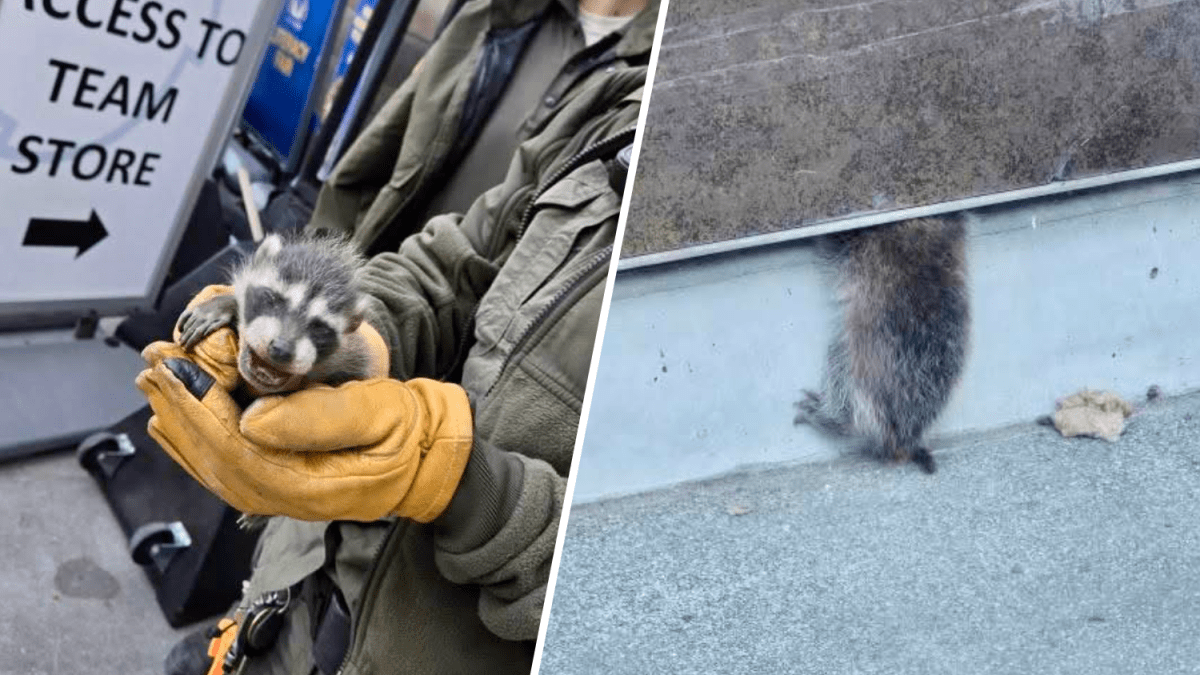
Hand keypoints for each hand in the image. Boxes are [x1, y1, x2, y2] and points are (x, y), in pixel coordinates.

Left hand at [136, 354, 473, 521]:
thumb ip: (318, 418)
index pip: (233, 445)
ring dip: (180, 422)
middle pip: (212, 455)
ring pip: (212, 463)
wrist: (433, 460)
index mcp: (306, 484)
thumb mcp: (377, 414)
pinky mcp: (279, 482)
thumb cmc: (411, 433)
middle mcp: (284, 497)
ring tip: (155, 384)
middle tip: (152, 366)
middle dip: (178, 407)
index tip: (174, 367)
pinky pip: (224, 466)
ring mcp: (279, 494)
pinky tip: (177, 419)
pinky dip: (195, 440)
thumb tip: (251, 418)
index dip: (197, 404)